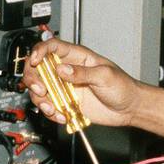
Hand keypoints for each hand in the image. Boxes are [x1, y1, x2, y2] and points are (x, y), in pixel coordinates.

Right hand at [21, 38, 141, 128]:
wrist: (129, 109)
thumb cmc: (123, 87)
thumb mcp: (104, 76)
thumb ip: (82, 72)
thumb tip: (62, 69)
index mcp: (77, 57)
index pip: (52, 47)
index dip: (39, 51)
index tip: (35, 62)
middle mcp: (67, 70)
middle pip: (38, 68)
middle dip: (33, 79)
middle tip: (41, 90)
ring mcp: (65, 87)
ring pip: (40, 89)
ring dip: (41, 100)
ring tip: (52, 109)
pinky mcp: (65, 102)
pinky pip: (49, 106)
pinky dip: (51, 113)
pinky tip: (62, 116)